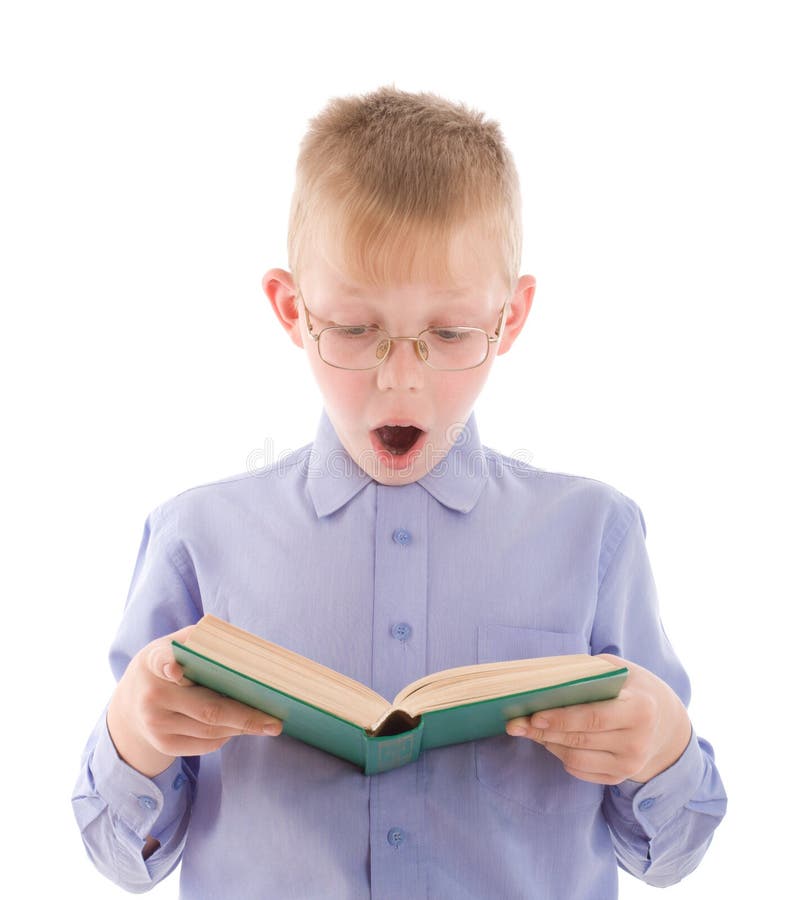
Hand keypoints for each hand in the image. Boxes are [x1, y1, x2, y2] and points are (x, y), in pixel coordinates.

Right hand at [107, 625, 281, 776]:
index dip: (169, 665)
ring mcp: (156, 724)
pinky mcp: (164, 745)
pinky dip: (228, 736)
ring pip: (210, 731)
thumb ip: (201, 641)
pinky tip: (242, 727)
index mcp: (155, 661)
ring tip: (268, 723)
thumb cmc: (167, 665)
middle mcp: (153, 696)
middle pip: (207, 709)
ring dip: (243, 727)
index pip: (161, 661)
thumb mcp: (174, 645)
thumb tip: (245, 652)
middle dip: (245, 716)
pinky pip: (206, 745)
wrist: (131, 702)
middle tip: (275, 720)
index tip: (177, 669)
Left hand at [505, 654, 691, 783]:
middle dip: (543, 732)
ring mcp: (629, 765)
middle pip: (580, 740)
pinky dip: (560, 755)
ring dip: (547, 744)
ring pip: (576, 758)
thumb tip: (546, 681)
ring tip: (528, 729)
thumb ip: (587, 673)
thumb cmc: (633, 688)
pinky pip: (580, 770)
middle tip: (515, 723)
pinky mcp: (619, 778)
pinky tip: (550, 740)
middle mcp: (637, 742)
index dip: (560, 719)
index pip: (593, 718)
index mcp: (639, 710)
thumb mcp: (619, 670)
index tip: (533, 716)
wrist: (666, 723)